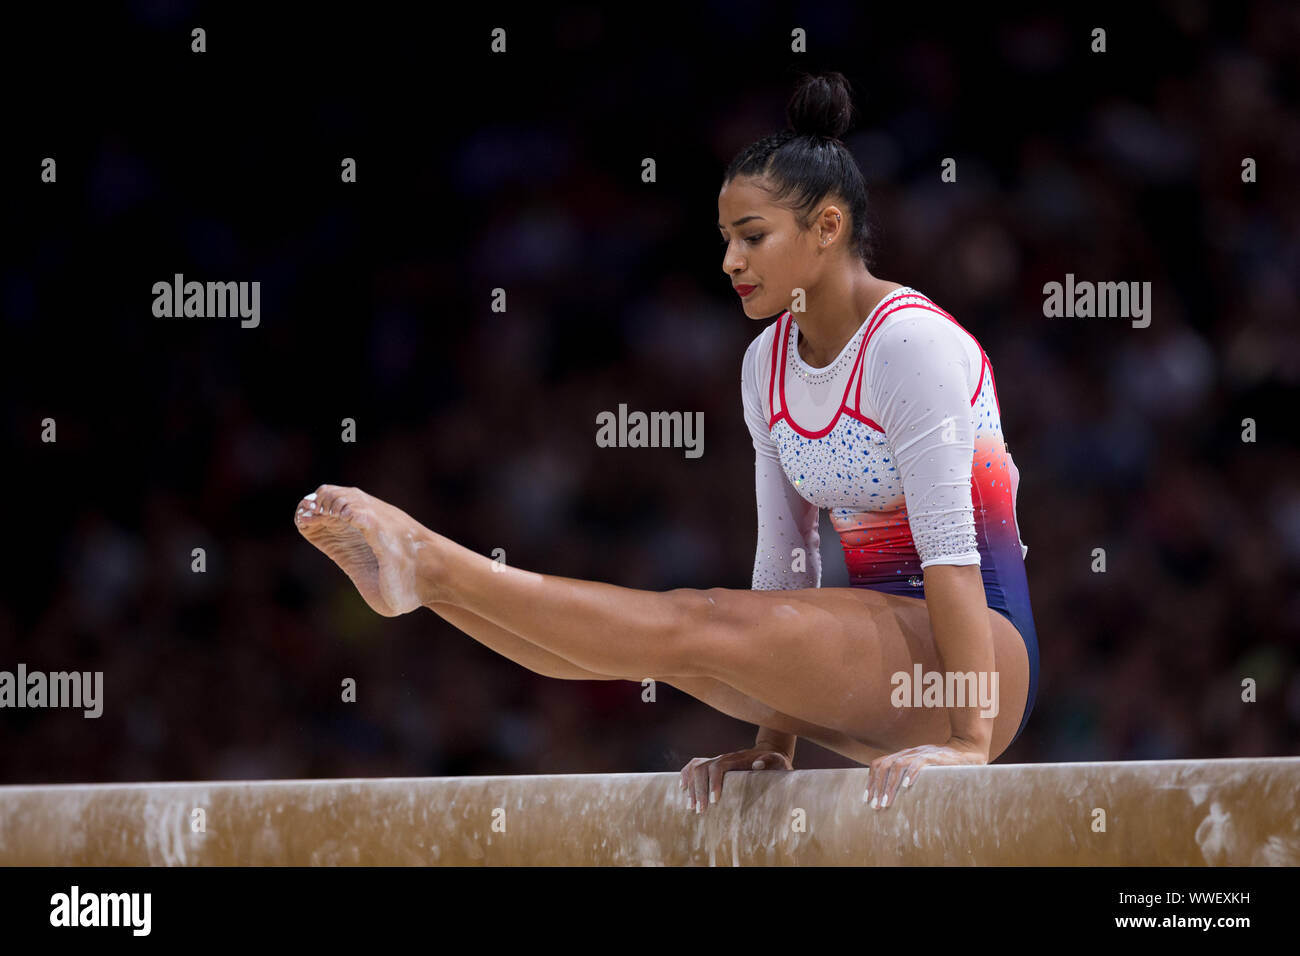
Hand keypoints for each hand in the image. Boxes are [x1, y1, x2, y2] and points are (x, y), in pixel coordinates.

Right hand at [679, 747, 791, 813]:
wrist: (767, 752)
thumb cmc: (774, 761)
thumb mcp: (777, 761)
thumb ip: (769, 762)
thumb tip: (757, 765)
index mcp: (736, 758)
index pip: (718, 767)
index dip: (714, 783)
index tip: (715, 801)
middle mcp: (723, 757)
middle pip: (702, 769)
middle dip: (699, 790)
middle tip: (700, 811)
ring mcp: (716, 760)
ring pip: (695, 768)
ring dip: (690, 787)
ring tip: (690, 807)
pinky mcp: (712, 764)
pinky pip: (693, 766)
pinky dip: (685, 775)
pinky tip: (682, 789)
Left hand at [864, 737, 987, 810]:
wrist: (965, 749)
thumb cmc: (942, 763)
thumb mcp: (921, 768)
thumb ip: (908, 776)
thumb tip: (893, 795)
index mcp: (902, 756)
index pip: (879, 764)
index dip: (871, 781)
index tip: (867, 799)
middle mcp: (908, 753)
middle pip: (884, 766)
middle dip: (877, 787)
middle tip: (875, 806)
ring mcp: (920, 753)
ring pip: (897, 766)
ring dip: (890, 786)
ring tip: (887, 803)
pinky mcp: (934, 756)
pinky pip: (919, 763)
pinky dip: (911, 774)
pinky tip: (906, 787)